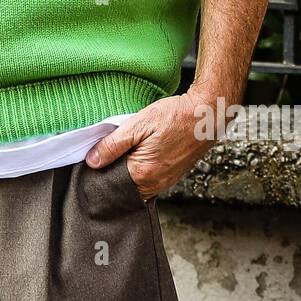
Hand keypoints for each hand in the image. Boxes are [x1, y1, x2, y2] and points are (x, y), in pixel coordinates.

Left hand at [84, 90, 211, 200]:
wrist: (207, 114)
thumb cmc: (176, 116)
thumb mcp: (139, 124)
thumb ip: (114, 145)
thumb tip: (92, 161)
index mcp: (143, 173)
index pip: (110, 182)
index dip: (100, 170)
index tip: (94, 158)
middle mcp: (155, 183)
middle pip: (123, 186)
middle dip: (112, 173)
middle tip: (107, 153)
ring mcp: (165, 181)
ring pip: (136, 184)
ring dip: (127, 171)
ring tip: (124, 151)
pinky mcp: (172, 176)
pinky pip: (148, 180)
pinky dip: (140, 171)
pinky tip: (138, 154)